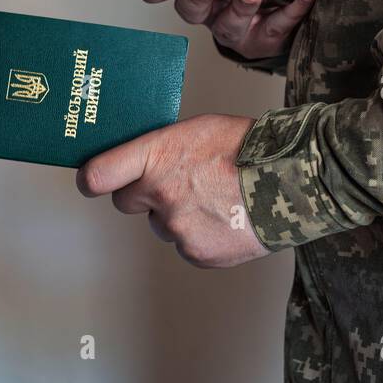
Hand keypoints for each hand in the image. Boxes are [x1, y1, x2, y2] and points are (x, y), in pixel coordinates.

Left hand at [75, 114, 268, 268]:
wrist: (290, 180)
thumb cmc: (248, 147)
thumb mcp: (197, 130)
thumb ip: (163, 149)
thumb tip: (143, 163)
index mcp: (156, 155)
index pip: (98, 175)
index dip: (92, 180)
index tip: (92, 182)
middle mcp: (160, 193)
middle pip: (127, 203)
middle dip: (144, 195)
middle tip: (176, 184)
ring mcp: (177, 227)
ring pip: (162, 225)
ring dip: (178, 215)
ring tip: (215, 199)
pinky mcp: (196, 252)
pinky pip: (186, 245)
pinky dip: (201, 234)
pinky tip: (224, 217)